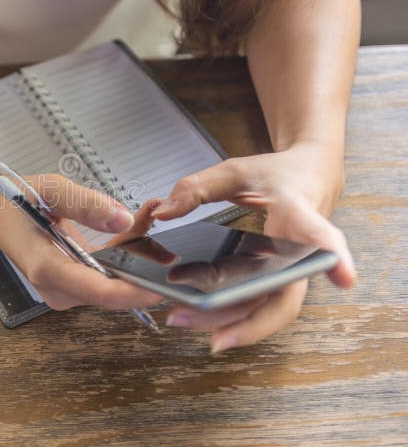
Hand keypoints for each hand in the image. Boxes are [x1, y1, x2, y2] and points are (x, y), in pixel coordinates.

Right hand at [0, 174, 163, 310]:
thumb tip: (124, 219)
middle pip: (114, 290)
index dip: (137, 291)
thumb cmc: (14, 199)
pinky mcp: (72, 283)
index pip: (101, 293)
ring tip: (150, 217)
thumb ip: (86, 204)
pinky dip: (123, 252)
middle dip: (143, 264)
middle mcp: (57, 287)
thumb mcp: (50, 190)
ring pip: (114, 281)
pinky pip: (107, 274)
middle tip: (165, 230)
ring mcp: (65, 288)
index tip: (167, 282)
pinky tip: (137, 226)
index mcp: (48, 268)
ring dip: (136, 255)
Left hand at [147, 143, 354, 351]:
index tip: (343, 278)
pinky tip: (194, 314)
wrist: (308, 176)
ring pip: (268, 308)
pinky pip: (257, 304)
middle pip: (286, 296)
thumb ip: (197, 188)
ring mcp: (290, 269)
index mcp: (298, 215)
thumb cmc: (276, 175)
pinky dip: (229, 314)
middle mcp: (301, 252)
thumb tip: (163, 213)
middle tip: (210, 335)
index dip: (333, 257)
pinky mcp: (277, 278)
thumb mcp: (235, 171)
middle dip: (249, 321)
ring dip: (230, 322)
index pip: (318, 236)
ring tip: (182, 319)